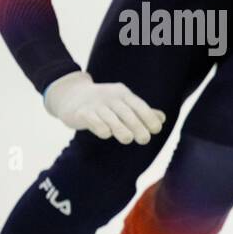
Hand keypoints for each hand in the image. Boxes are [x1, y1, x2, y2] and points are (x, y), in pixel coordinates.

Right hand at [43, 72, 166, 144]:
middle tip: (144, 140)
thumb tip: (162, 119)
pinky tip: (106, 134)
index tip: (156, 130)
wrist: (70, 94)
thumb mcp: (123, 103)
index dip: (149, 117)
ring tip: (127, 139)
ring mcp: (95, 104)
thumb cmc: (104, 103)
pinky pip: (93, 121)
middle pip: (126, 113)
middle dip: (137, 126)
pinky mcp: (81, 112)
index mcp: (123, 94)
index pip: (139, 105)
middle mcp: (110, 97)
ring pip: (110, 118)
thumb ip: (141, 111)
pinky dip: (100, 128)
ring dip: (120, 129)